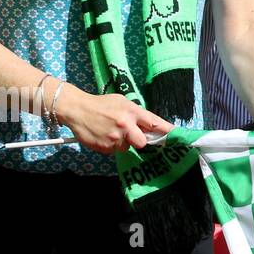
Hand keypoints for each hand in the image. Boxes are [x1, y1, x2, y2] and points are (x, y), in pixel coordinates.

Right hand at [54, 85, 173, 154]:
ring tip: (111, 131)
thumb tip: (150, 125)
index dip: (166, 130)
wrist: (77, 109)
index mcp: (132, 112)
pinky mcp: (104, 147)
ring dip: (122, 143)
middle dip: (138, 140)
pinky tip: (103, 135)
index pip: (154, 122)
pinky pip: (113, 151)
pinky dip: (110, 146)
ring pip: (126, 148)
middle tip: (131, 134)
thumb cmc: (102, 104)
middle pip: (142, 143)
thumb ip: (136, 114)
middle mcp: (125, 125)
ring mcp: (114, 138)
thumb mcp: (122, 102)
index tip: (176, 135)